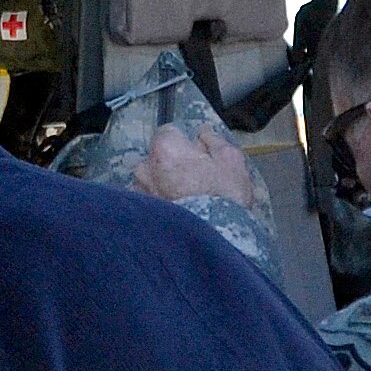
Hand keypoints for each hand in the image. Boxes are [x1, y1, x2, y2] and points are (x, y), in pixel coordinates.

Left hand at [137, 123, 256, 207]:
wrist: (213, 239)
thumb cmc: (224, 197)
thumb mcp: (231, 160)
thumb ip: (213, 140)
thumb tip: (202, 133)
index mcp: (166, 148)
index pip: (167, 132)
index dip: (184, 142)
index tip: (196, 155)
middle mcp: (145, 167)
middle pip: (157, 157)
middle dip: (171, 164)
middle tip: (194, 180)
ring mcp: (140, 192)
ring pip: (150, 180)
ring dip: (162, 184)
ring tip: (185, 199)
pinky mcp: (139, 214)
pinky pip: (146, 201)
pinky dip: (157, 204)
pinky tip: (176, 212)